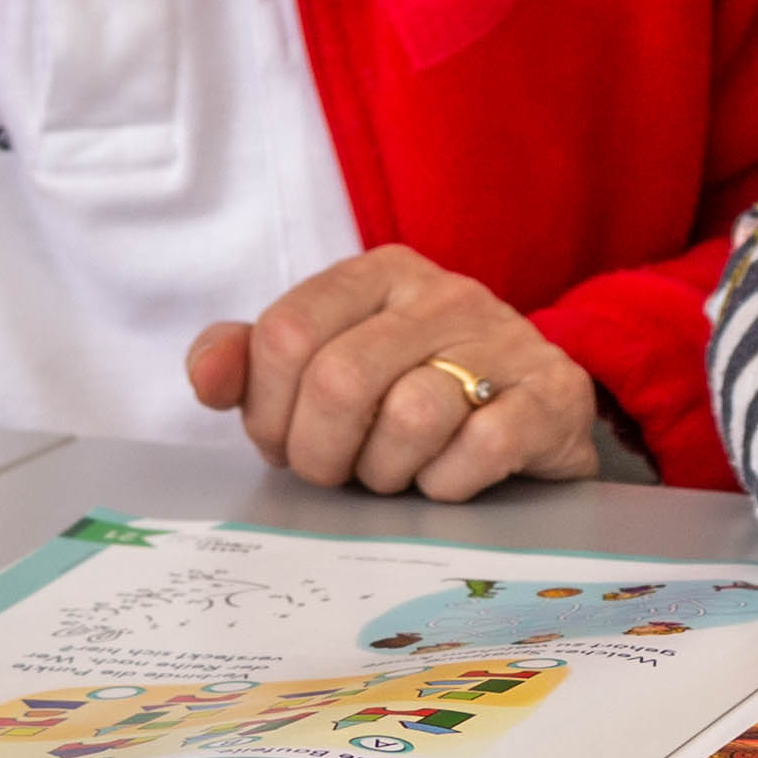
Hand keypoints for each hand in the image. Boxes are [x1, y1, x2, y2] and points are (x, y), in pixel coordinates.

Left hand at [182, 248, 604, 499]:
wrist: (534, 412)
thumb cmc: (412, 392)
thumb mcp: (327, 365)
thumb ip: (252, 362)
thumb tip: (205, 376)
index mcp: (379, 272)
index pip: (286, 334)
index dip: (267, 410)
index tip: (283, 442)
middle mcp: (443, 293)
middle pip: (339, 381)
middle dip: (321, 453)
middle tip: (335, 474)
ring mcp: (505, 339)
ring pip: (410, 418)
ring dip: (386, 474)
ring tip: (395, 474)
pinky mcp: (552, 393)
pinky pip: (480, 450)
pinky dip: (447, 485)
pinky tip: (447, 479)